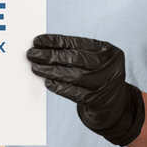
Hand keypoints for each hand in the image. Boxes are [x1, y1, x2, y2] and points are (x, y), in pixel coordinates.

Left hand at [27, 34, 144, 145]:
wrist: (114, 105)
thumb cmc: (98, 77)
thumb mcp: (93, 61)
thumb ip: (74, 53)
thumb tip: (43, 47)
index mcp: (108, 51)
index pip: (77, 43)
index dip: (55, 41)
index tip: (38, 40)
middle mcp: (110, 66)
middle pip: (76, 58)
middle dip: (51, 55)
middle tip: (32, 54)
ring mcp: (105, 84)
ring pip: (75, 75)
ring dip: (51, 71)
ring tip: (35, 67)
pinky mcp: (98, 100)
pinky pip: (75, 93)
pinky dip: (59, 87)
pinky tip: (47, 82)